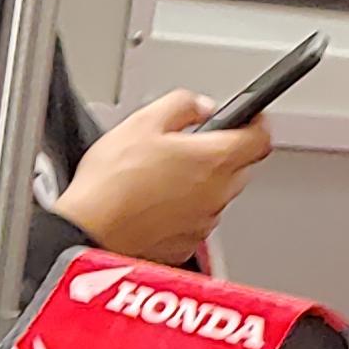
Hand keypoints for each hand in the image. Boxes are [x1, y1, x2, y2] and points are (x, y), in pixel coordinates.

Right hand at [54, 88, 272, 262]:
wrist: (89, 231)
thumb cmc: (111, 183)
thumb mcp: (142, 121)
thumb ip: (182, 104)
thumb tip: (201, 106)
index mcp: (213, 160)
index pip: (260, 138)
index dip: (256, 123)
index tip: (248, 117)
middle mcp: (216, 194)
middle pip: (241, 167)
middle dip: (224, 152)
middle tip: (193, 144)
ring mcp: (203, 223)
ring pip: (218, 195)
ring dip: (202, 183)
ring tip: (162, 175)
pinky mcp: (186, 244)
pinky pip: (196, 220)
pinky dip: (184, 210)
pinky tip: (154, 202)